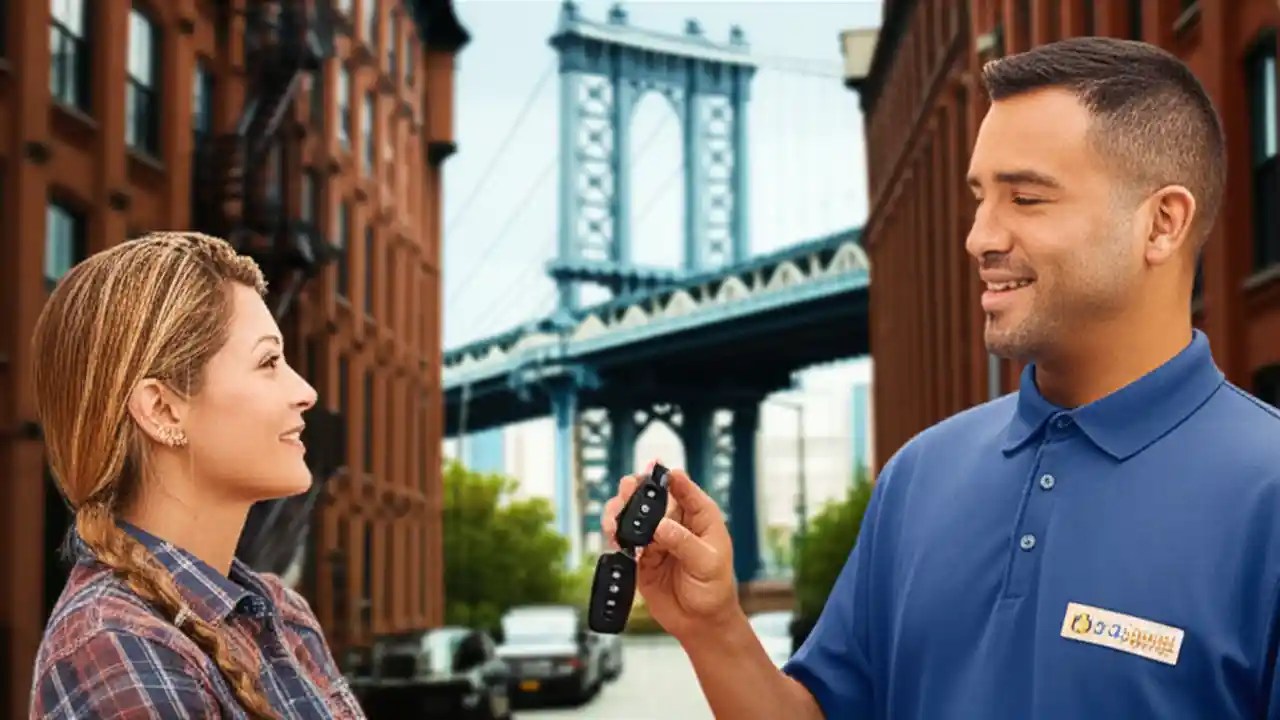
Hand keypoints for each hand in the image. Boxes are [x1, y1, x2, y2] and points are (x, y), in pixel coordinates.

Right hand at [600, 462, 739, 643]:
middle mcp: (675, 522)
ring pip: (632, 514)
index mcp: (699, 517)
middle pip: (651, 496)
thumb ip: (684, 543)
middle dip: (636, 488)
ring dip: (620, 510)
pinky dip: (614, 533)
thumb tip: (661, 526)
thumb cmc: (714, 589)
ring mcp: (655, 538)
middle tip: (627, 489)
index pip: (684, 488)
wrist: (700, 622)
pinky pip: (623, 539)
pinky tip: (614, 535)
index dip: (670, 477)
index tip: (655, 468)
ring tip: (615, 518)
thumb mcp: (707, 563)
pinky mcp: (639, 556)